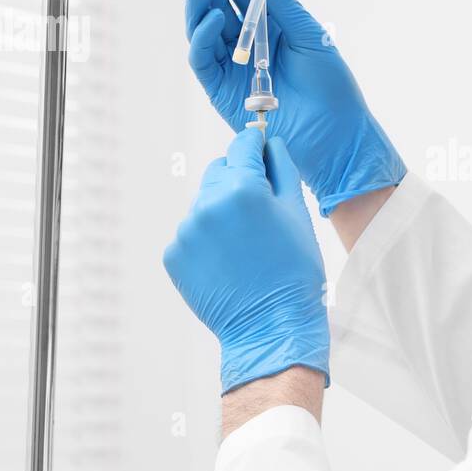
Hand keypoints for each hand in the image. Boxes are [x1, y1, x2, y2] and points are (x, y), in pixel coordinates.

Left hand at [162, 128, 329, 394]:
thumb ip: (282, 169)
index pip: (244, 145)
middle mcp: (207, 204)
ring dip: (221, 212)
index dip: (257, 145)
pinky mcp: (173, 255)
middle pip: (220, 170)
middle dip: (238, 181)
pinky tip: (228, 261)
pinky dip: (207, 240)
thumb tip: (269, 143)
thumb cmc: (294, 272)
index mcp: (242, 188)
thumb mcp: (297, 214)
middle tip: (259, 214)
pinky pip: (191, 233)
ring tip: (245, 244)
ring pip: (204, 202)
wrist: (270, 327)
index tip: (262, 149)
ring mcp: (186, 231)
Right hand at [184, 0, 406, 215]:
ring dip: (199, 2)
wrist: (336, 135)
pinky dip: (203, 36)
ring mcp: (230, 66)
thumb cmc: (332, 86)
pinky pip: (202, 58)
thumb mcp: (307, 33)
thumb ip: (279, 3)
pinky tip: (213, 18)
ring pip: (201, 28)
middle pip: (215, 5)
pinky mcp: (220, 90)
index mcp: (269, 26)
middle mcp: (245, 43)